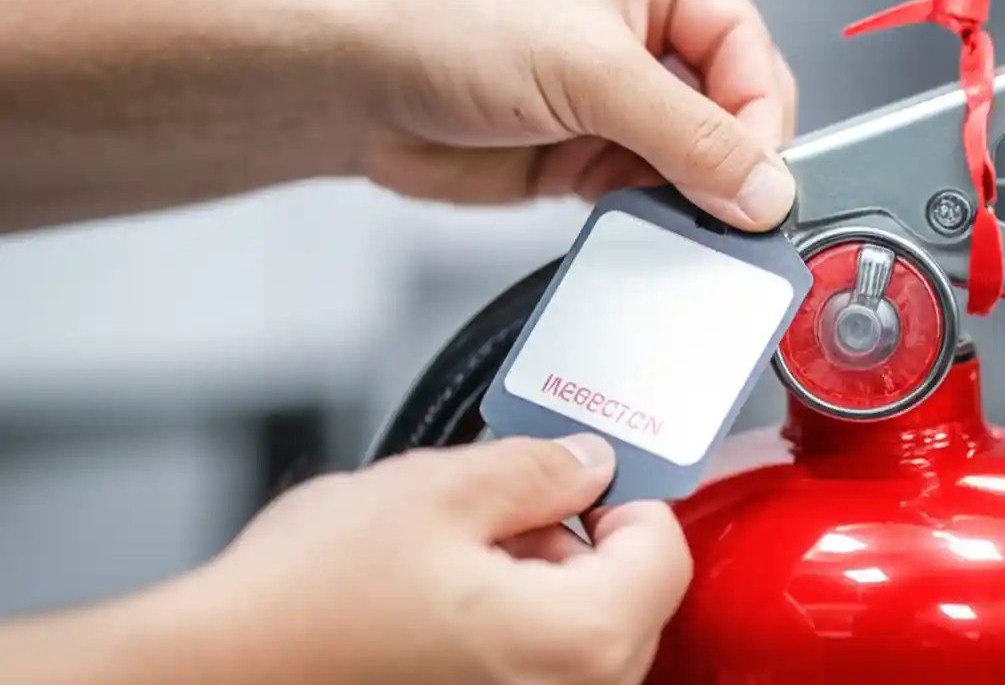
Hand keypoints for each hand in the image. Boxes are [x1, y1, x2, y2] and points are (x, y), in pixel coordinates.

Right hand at [192, 434, 689, 684]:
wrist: (220, 670)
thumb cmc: (307, 601)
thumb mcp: (440, 489)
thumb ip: (540, 468)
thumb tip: (587, 462)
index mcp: (576, 643)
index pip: (663, 551)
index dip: (626, 494)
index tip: (583, 473)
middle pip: (629, 596)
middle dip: (576, 538)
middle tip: (503, 509)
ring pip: (581, 631)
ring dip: (539, 579)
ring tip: (453, 557)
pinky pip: (536, 664)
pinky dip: (512, 622)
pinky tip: (443, 600)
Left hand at [338, 0, 797, 230]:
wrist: (358, 88)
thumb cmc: (443, 25)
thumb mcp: (589, 70)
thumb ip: (686, 134)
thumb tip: (762, 184)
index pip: (746, 52)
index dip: (761, 117)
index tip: (763, 179)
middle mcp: (640, 39)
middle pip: (727, 110)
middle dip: (733, 163)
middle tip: (738, 212)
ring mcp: (612, 103)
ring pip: (689, 161)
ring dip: (693, 198)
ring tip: (692, 226)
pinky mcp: (584, 157)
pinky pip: (644, 194)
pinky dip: (653, 217)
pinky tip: (650, 228)